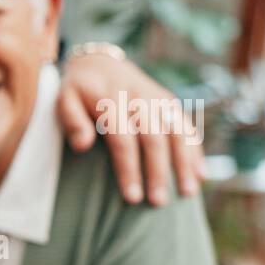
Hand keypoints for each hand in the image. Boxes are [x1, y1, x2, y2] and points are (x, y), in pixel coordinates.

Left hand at [58, 52, 205, 205]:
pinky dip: (196, 149)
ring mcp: (158, 99)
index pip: (123, 140)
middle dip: (158, 172)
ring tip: (188, 192)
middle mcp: (140, 99)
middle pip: (154, 139)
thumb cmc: (79, 91)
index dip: (129, 170)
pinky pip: (187, 126)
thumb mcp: (64, 101)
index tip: (132, 198)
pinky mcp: (170, 102)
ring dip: (184, 163)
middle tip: (158, 203)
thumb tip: (82, 146)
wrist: (99, 62)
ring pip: (177, 132)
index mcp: (112, 101)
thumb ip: (72, 122)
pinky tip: (200, 174)